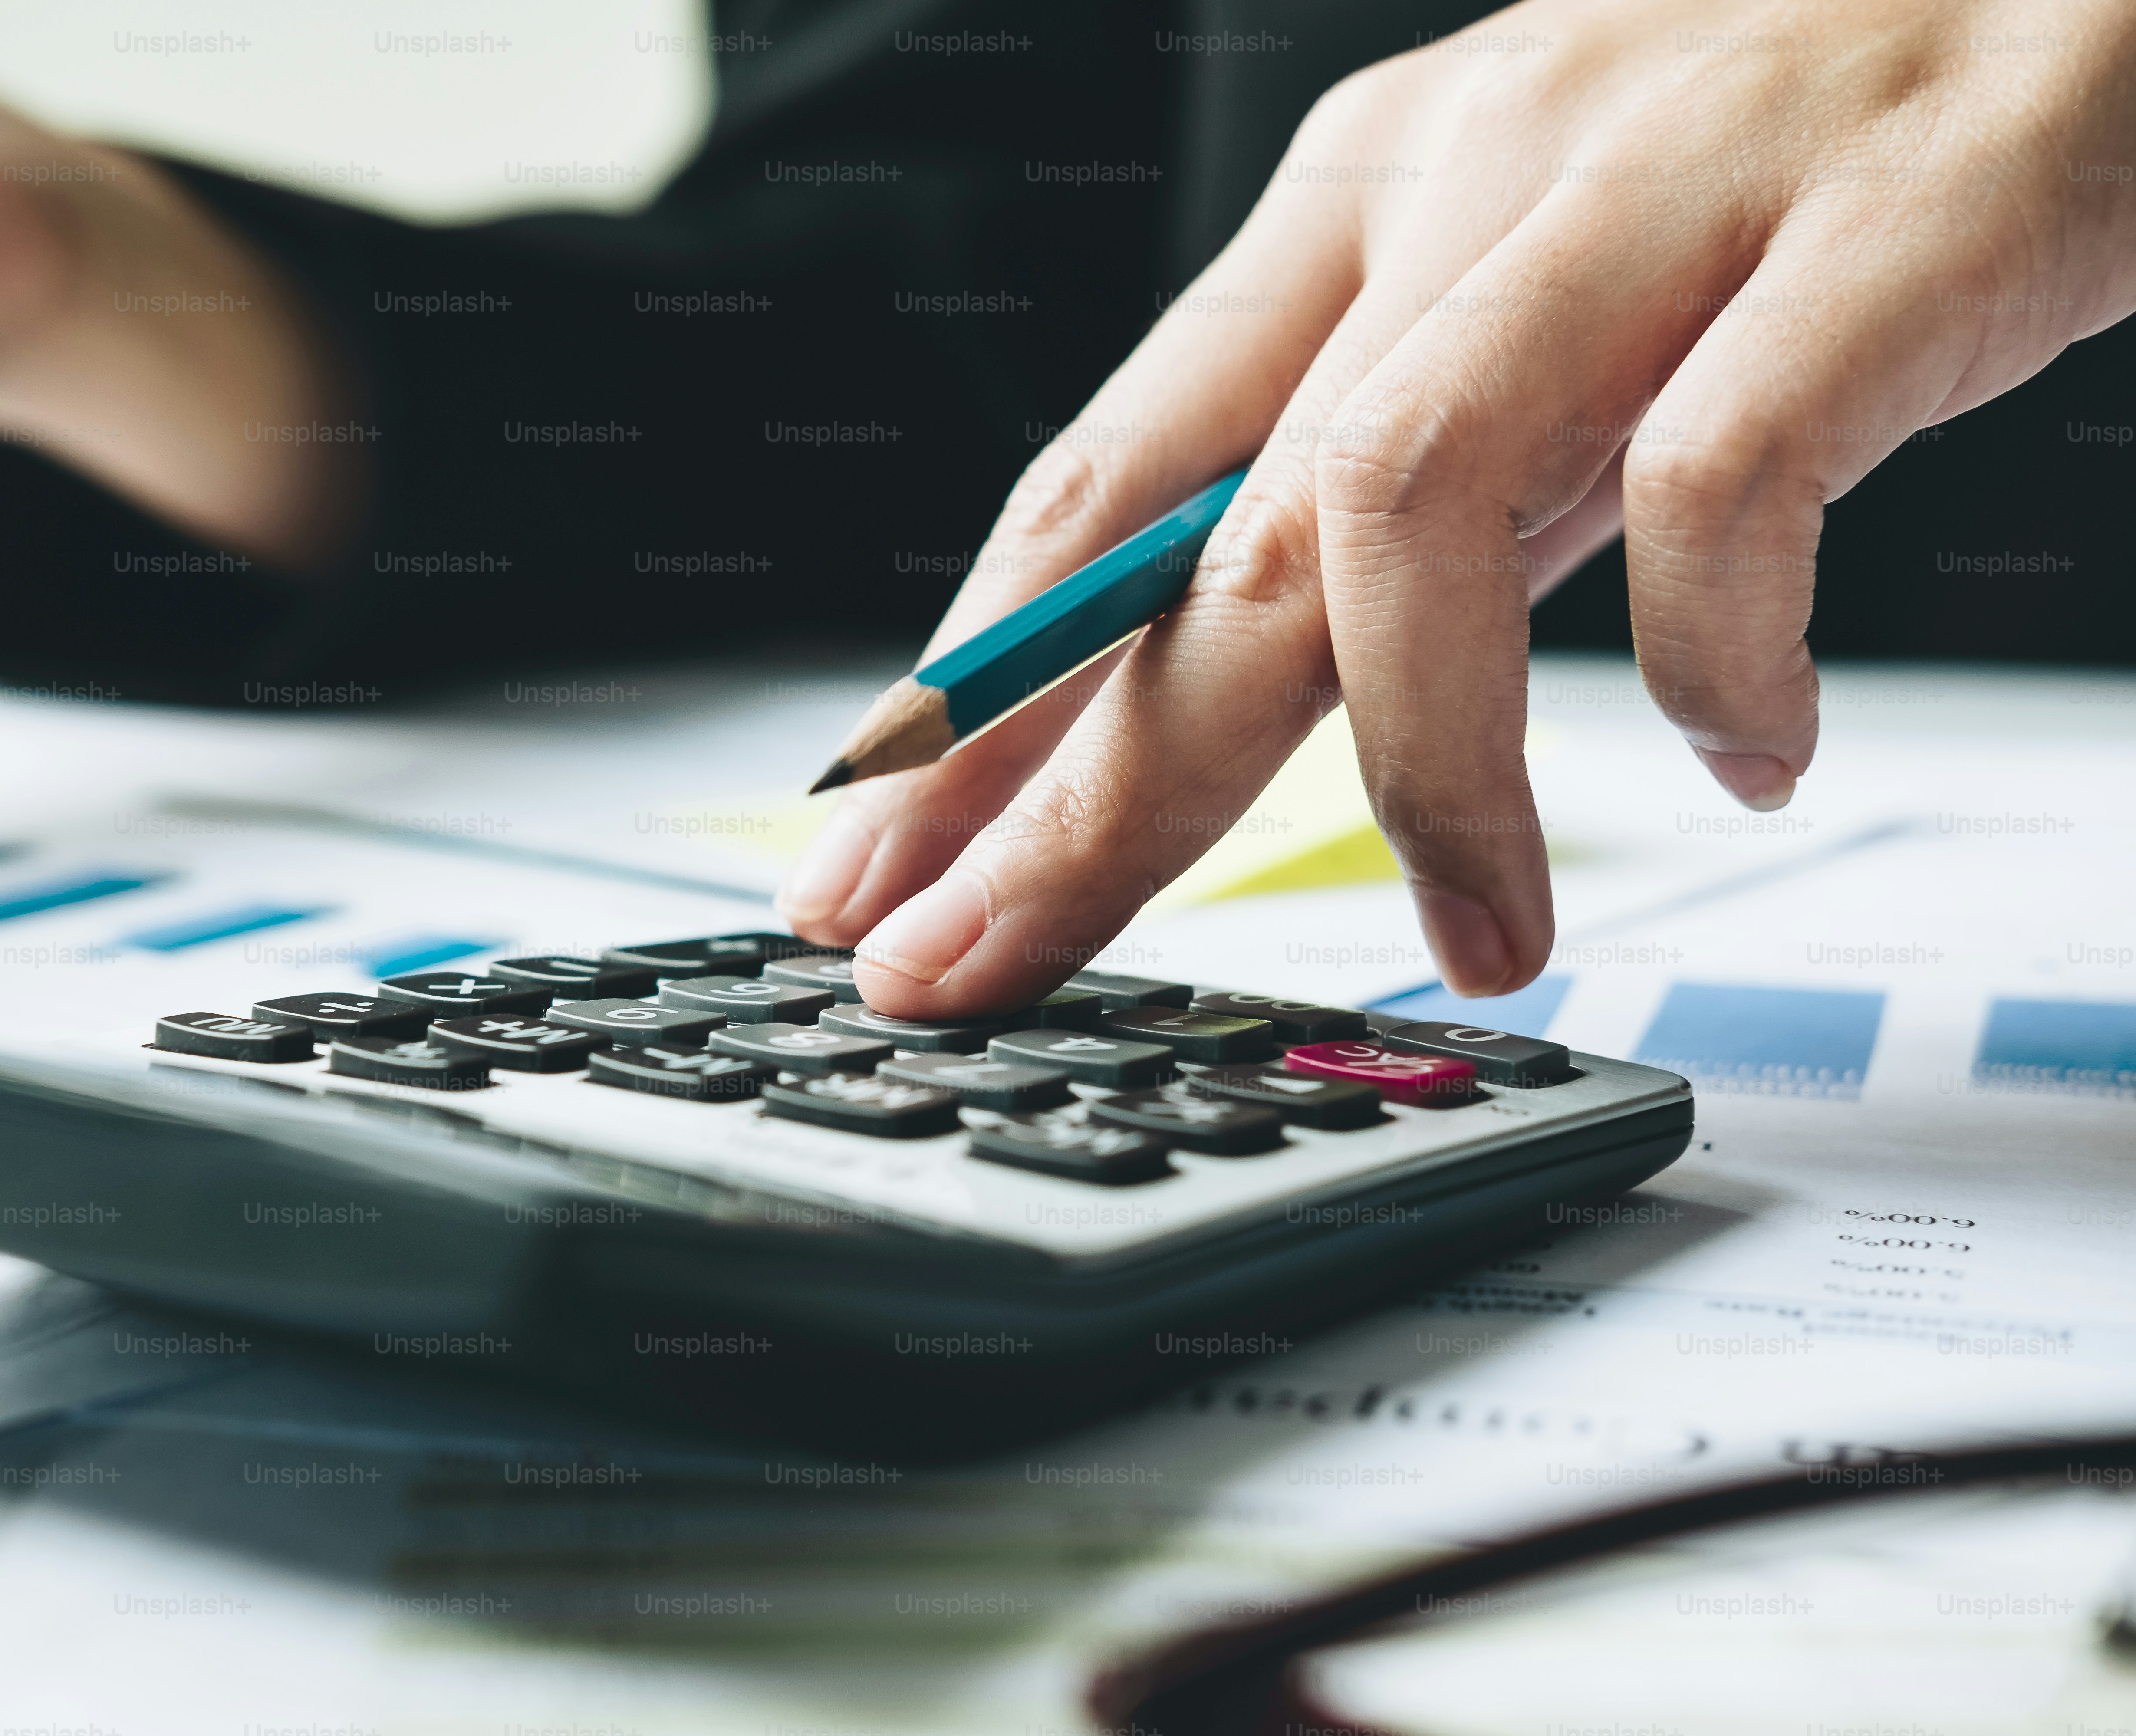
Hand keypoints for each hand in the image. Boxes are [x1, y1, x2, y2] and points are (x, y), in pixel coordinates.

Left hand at [780, 0, 2135, 1012]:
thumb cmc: (1789, 157)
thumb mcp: (1532, 319)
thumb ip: (1399, 491)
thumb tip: (1238, 701)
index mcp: (1358, 201)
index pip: (1099, 485)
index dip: (972, 690)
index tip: (879, 851)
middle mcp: (1466, 180)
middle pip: (1209, 541)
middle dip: (1082, 788)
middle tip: (982, 959)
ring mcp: (1653, 190)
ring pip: (1413, 506)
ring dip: (1426, 765)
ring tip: (1481, 928)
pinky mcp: (1865, 224)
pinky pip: (1722, 481)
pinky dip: (1713, 653)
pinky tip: (1744, 748)